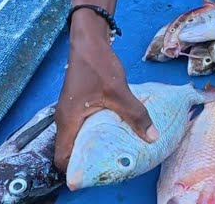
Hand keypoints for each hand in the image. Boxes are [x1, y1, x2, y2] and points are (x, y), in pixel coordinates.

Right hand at [53, 23, 155, 173]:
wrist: (89, 40)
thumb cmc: (97, 65)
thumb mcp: (118, 92)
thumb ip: (134, 115)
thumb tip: (152, 137)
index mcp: (68, 121)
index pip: (62, 157)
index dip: (75, 170)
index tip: (93, 174)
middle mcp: (64, 120)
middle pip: (70, 150)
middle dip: (87, 161)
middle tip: (109, 166)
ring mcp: (69, 112)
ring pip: (77, 138)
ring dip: (92, 146)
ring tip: (114, 152)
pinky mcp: (77, 105)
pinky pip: (82, 127)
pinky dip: (94, 133)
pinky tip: (113, 132)